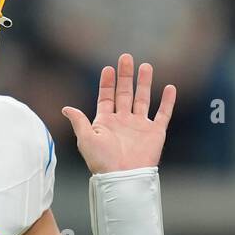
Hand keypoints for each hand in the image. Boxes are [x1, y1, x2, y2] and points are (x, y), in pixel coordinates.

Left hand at [62, 55, 175, 173]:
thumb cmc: (102, 161)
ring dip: (144, 83)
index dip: (107, 83)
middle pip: (125, 94)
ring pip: (143, 99)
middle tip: (126, 58)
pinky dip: (167, 101)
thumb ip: (79, 121)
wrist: (123, 177)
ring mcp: (139, 126)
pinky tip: (169, 87)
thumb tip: (65, 108)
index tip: (108, 68)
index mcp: (106, 122)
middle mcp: (123, 122)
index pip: (106, 98)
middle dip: (125, 76)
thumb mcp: (86, 138)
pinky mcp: (155, 133)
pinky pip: (163, 114)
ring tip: (146, 66)